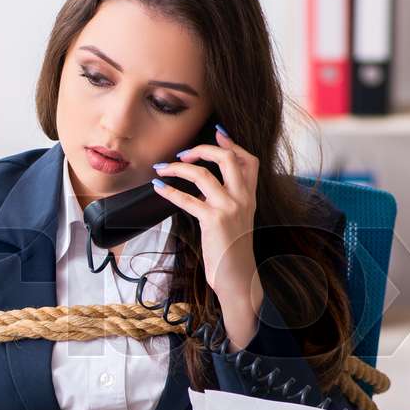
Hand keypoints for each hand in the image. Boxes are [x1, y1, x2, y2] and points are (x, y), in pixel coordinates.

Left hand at [150, 125, 262, 345]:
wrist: (237, 277)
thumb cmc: (232, 249)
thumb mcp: (237, 219)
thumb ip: (227, 198)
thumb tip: (205, 180)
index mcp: (250, 196)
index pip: (249, 159)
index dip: (232, 143)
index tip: (216, 132)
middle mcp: (243, 198)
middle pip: (227, 158)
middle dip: (202, 149)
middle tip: (183, 154)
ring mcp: (230, 208)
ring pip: (203, 174)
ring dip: (177, 168)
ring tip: (161, 169)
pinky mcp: (214, 221)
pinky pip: (187, 199)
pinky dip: (169, 191)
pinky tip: (158, 188)